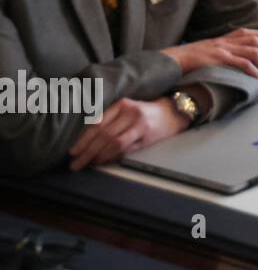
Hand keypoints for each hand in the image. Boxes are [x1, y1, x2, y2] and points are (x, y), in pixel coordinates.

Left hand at [68, 97, 188, 170]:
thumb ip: (109, 122)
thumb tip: (87, 143)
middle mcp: (130, 113)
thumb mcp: (126, 110)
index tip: (72, 152)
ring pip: (114, 143)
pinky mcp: (147, 136)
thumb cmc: (145, 113)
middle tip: (76, 164)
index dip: (83, 139)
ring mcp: (140, 125)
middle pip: (104, 135)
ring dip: (99, 156)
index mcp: (122, 105)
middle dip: (87, 151)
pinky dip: (113, 157)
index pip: (98, 123)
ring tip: (88, 164)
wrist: (173, 113)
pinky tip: (104, 161)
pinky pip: (126, 149)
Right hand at [161, 29, 257, 84]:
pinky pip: (243, 63)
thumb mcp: (206, 52)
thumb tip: (229, 60)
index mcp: (222, 39)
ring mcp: (223, 49)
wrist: (173, 59)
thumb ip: (218, 52)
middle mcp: (225, 41)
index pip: (246, 32)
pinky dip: (254, 70)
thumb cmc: (188, 59)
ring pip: (253, 52)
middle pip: (255, 42)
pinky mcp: (220, 58)